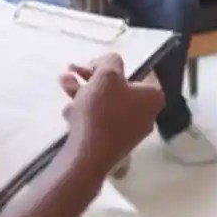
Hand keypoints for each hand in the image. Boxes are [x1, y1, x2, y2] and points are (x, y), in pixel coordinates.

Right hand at [58, 54, 163, 178]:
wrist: (87, 155)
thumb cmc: (102, 110)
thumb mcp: (106, 75)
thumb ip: (110, 60)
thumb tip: (111, 62)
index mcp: (153, 97)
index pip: (139, 71)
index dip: (114, 64)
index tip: (95, 62)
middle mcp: (146, 114)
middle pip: (119, 87)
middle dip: (92, 76)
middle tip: (73, 68)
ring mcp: (129, 131)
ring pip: (105, 103)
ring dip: (83, 90)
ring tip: (62, 81)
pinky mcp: (111, 144)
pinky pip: (99, 120)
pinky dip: (83, 111)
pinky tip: (67, 109)